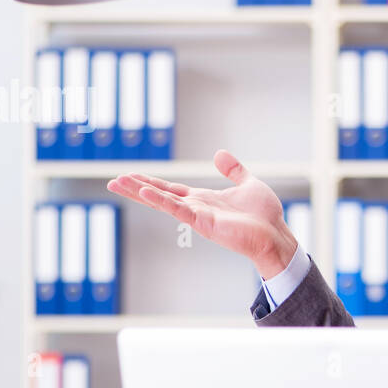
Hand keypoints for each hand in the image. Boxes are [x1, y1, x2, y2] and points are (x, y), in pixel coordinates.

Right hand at [107, 150, 298, 278]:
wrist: (276, 234)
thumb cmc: (264, 215)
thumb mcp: (248, 183)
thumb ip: (233, 170)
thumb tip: (219, 153)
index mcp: (203, 200)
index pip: (170, 189)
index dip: (150, 182)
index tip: (128, 176)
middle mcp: (196, 208)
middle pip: (160, 195)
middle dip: (136, 188)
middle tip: (111, 181)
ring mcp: (198, 216)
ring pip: (163, 202)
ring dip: (141, 192)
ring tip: (119, 183)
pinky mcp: (204, 223)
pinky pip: (179, 210)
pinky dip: (162, 201)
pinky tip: (145, 192)